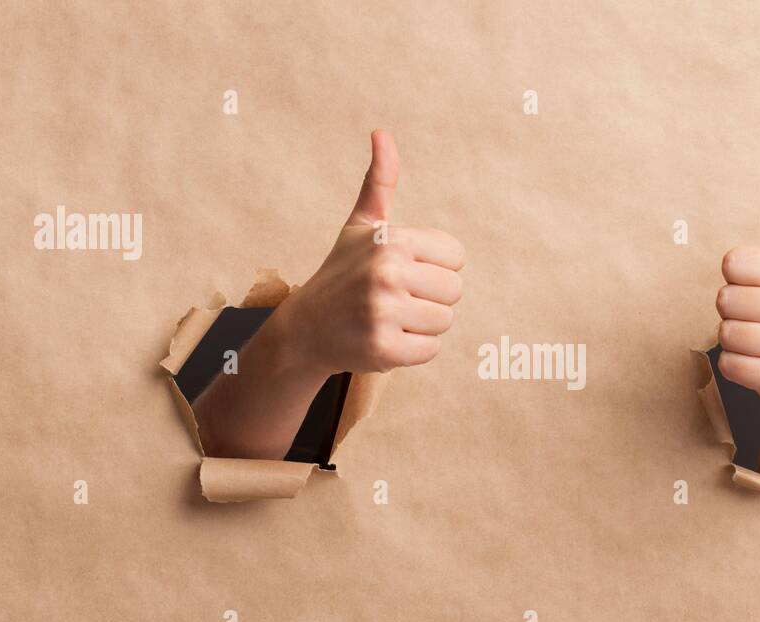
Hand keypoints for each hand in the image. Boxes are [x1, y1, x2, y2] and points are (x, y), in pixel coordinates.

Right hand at [192, 131, 463, 459]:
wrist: (304, 329)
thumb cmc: (341, 273)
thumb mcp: (360, 226)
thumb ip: (380, 182)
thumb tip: (381, 133)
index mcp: (391, 241)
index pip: (456, 257)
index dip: (435, 267)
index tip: (405, 271)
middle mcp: (387, 274)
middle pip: (454, 291)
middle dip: (430, 298)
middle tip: (395, 299)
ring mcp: (384, 314)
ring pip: (444, 322)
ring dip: (422, 325)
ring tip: (389, 318)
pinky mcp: (384, 349)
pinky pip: (430, 350)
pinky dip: (413, 351)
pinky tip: (386, 340)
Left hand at [714, 182, 759, 495]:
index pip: (733, 263)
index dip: (734, 277)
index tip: (755, 287)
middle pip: (725, 300)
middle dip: (731, 312)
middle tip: (754, 319)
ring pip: (726, 334)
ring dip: (732, 341)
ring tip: (756, 341)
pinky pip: (729, 365)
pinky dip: (734, 366)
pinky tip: (755, 363)